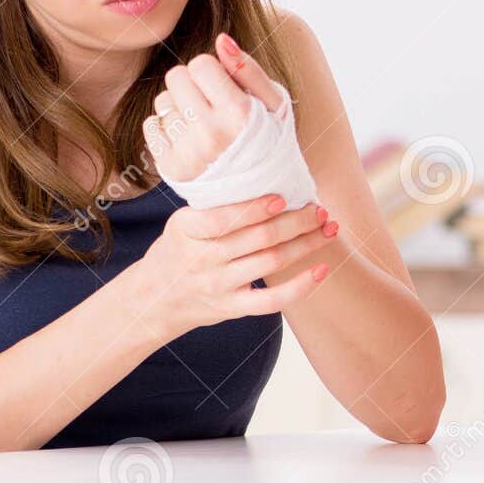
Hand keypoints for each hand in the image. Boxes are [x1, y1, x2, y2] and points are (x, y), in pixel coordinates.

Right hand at [132, 194, 334, 339]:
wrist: (154, 299)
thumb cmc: (179, 249)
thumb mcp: (183, 223)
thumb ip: (216, 206)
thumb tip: (268, 174)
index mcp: (185, 229)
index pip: (222, 218)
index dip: (255, 208)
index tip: (283, 196)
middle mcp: (201, 259)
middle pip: (258, 238)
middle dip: (296, 222)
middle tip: (320, 209)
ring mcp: (217, 285)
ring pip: (270, 262)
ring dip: (306, 244)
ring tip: (329, 229)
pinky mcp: (231, 307)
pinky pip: (271, 301)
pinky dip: (300, 286)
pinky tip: (322, 269)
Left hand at [143, 33, 288, 181]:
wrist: (262, 191)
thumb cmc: (270, 139)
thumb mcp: (273, 103)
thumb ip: (248, 69)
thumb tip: (220, 39)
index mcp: (239, 114)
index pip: (200, 64)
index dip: (212, 71)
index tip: (223, 87)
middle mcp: (211, 134)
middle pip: (176, 77)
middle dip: (192, 84)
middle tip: (210, 103)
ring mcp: (188, 153)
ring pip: (162, 101)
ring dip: (179, 106)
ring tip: (201, 122)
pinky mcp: (170, 167)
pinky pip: (152, 125)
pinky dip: (166, 127)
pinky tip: (188, 137)